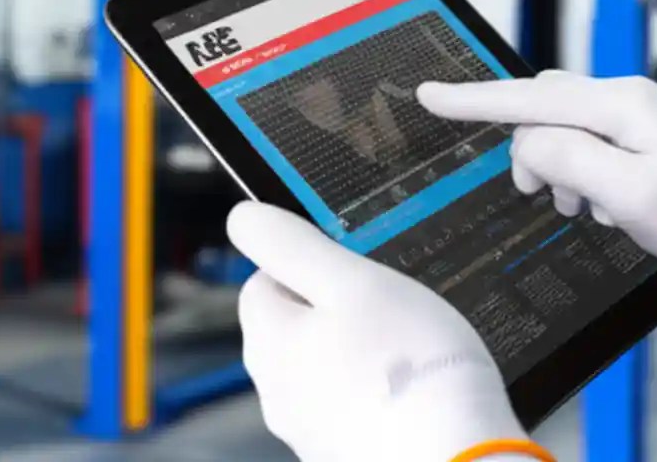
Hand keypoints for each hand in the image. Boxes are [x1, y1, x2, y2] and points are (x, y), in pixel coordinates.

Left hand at [229, 202, 525, 461]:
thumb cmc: (410, 371)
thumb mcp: (351, 281)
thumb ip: (291, 245)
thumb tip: (242, 218)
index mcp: (267, 339)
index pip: (262, 279)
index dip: (308, 265)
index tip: (353, 270)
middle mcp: (276, 389)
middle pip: (292, 326)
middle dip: (336, 310)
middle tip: (387, 310)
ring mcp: (308, 428)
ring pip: (324, 366)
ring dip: (359, 352)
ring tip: (407, 352)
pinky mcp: (343, 451)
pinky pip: (352, 405)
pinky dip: (376, 393)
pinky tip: (414, 392)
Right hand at [418, 70, 656, 272]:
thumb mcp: (629, 194)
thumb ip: (569, 159)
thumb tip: (528, 147)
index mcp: (619, 104)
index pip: (528, 98)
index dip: (473, 100)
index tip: (429, 96)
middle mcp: (620, 98)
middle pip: (537, 109)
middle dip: (529, 153)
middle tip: (549, 197)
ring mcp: (625, 114)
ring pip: (552, 128)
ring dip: (554, 169)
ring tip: (585, 206)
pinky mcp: (628, 133)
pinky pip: (574, 143)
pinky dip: (573, 173)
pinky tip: (599, 202)